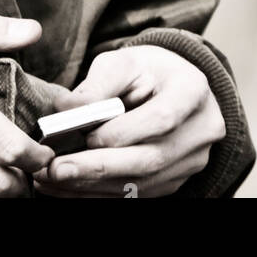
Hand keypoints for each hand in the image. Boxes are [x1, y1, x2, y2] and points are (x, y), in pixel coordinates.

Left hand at [32, 45, 224, 197]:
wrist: (172, 85)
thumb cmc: (146, 69)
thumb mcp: (124, 62)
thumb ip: (97, 85)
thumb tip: (64, 109)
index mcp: (192, 90)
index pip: (161, 118)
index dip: (122, 132)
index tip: (86, 136)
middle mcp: (201, 130)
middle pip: (151, 159)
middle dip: (100, 167)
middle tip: (58, 170)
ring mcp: (192, 160)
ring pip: (144, 183)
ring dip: (95, 185)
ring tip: (55, 181)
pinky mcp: (176, 179)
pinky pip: (139, 193)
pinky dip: (102, 193)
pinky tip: (71, 189)